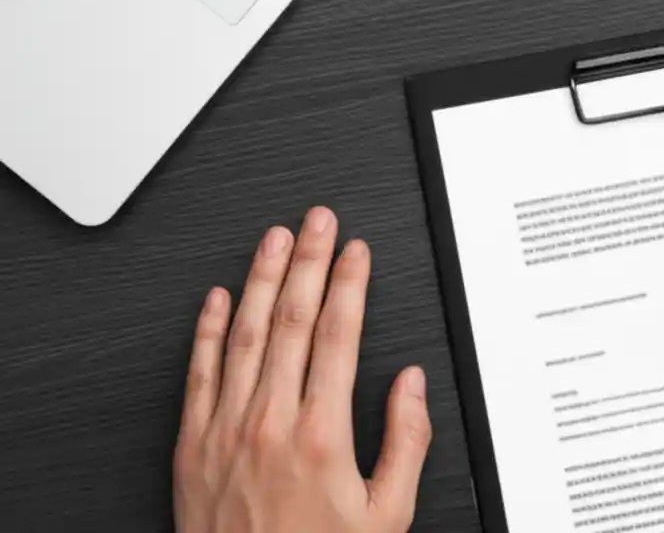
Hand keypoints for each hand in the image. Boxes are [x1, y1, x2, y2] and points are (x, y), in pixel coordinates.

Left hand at [174, 207, 431, 532]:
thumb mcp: (388, 513)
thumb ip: (406, 442)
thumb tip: (411, 385)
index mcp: (323, 434)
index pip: (337, 334)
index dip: (348, 283)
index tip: (355, 252)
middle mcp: (270, 422)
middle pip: (291, 319)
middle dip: (308, 260)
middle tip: (317, 220)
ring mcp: (226, 430)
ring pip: (244, 334)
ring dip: (260, 278)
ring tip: (273, 239)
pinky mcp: (193, 445)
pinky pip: (199, 373)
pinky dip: (207, 330)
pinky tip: (217, 298)